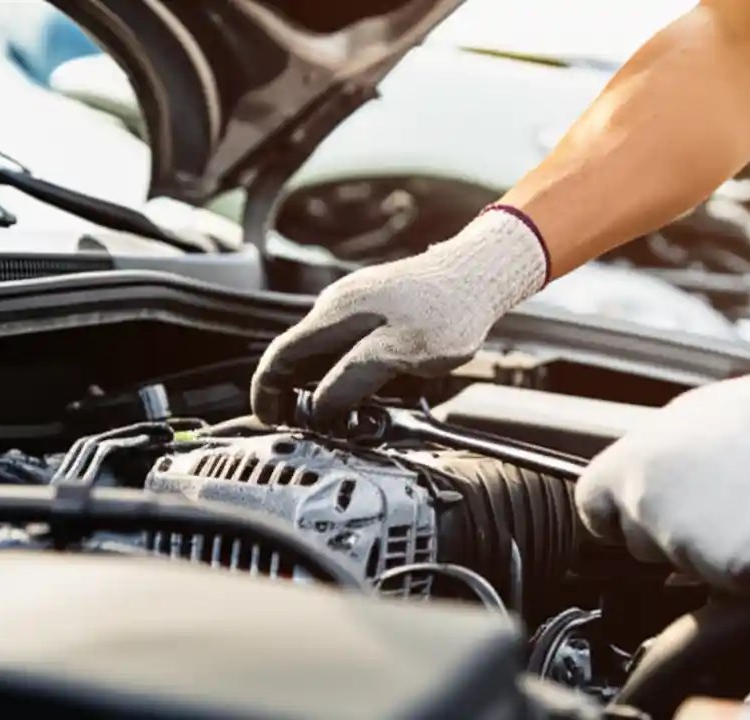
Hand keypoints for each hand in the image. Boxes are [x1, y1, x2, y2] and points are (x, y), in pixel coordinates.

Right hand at [251, 207, 546, 423]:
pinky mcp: (378, 307)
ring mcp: (358, 303)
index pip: (280, 355)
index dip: (267, 391)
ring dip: (318, 383)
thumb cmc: (450, 308)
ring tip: (334, 415)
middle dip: (291, 392)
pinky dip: (341, 370)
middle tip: (303, 425)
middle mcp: (338, 304)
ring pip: (322, 349)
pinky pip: (345, 343)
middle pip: (297, 353)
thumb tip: (321, 406)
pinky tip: (362, 388)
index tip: (268, 418)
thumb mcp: (400, 352)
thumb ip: (355, 379)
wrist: (483, 274)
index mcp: (335, 312)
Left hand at [575, 331, 749, 590]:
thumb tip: (636, 494)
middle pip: (639, 545)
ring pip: (686, 566)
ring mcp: (688, 545)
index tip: (629, 515)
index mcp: (628, 468)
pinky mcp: (733, 573)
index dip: (612, 515)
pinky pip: (731, 581)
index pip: (593, 511)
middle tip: (711, 499)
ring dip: (710, 548)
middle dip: (667, 532)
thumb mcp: (678, 425)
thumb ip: (647, 468)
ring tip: (744, 503)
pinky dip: (749, 564)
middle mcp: (647, 510)